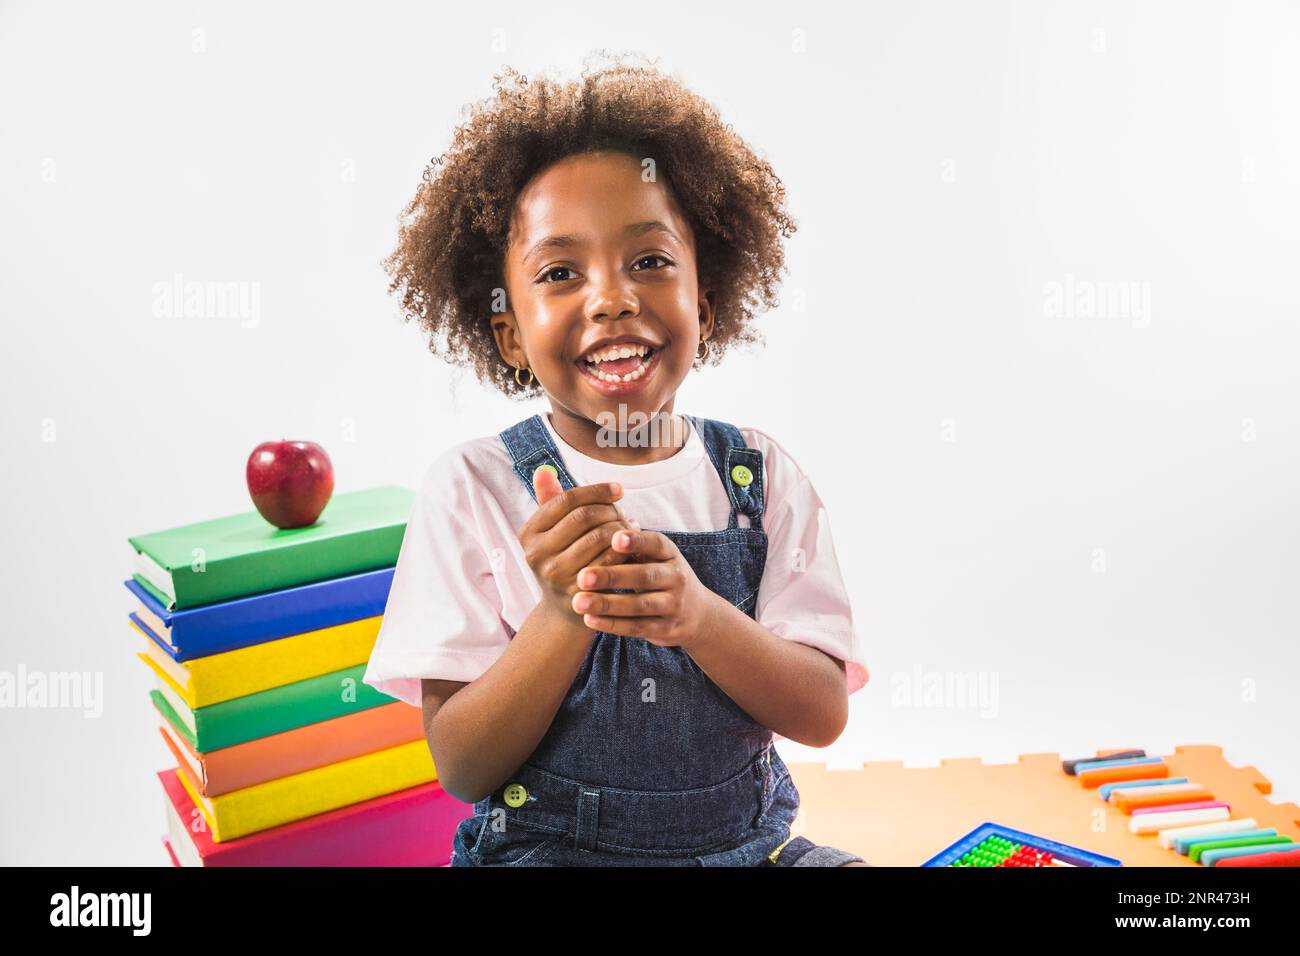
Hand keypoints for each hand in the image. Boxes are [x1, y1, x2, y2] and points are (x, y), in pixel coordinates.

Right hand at [519, 467, 639, 622]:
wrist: (566, 609)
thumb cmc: (563, 559)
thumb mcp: (551, 532)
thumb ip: (549, 501)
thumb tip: (543, 471)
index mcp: (528, 533)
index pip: (566, 500)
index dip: (596, 490)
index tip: (619, 489)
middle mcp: (536, 554)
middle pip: (585, 516)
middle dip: (611, 510)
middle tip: (624, 512)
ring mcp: (556, 574)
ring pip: (601, 536)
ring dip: (621, 527)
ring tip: (630, 527)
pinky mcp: (578, 591)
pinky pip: (611, 560)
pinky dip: (625, 549)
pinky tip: (632, 546)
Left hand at [568, 528, 720, 648]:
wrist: (694, 612)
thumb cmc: (659, 573)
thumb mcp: (651, 553)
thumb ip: (625, 537)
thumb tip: (590, 508)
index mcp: (669, 553)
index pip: (655, 543)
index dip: (636, 541)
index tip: (614, 537)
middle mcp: (675, 577)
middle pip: (644, 576)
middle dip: (612, 576)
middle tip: (582, 576)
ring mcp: (672, 605)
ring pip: (639, 605)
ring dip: (607, 604)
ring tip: (578, 602)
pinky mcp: (664, 628)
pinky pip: (636, 627)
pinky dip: (612, 625)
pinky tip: (589, 620)